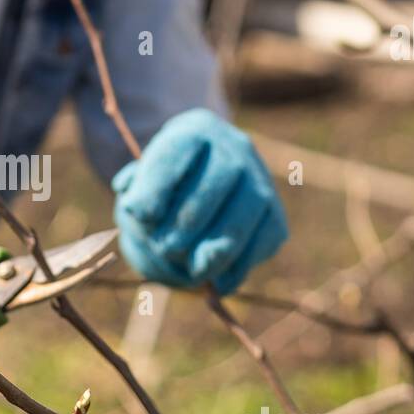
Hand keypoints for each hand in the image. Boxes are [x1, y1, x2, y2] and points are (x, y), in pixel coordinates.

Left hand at [112, 108, 286, 294]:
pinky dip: (241, 267)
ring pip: (245, 215)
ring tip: (191, 272)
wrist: (201, 183)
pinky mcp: (275, 213)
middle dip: (187, 223)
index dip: (157, 187)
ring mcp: (259, 179)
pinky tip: (218, 283)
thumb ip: (138, 195)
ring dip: (216, 250)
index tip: (140, 215)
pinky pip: (265, 241)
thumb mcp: (141, 180)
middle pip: (217, 183)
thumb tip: (139, 211)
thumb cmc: (162, 185)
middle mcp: (233, 148)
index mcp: (194, 131)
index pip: (177, 152)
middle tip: (164, 248)